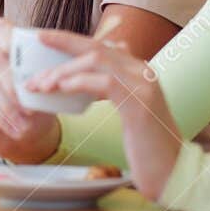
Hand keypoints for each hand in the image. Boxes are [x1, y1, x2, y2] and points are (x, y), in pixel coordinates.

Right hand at [0, 18, 60, 163]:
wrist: (23, 132)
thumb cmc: (37, 106)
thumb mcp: (45, 93)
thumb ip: (43, 81)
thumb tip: (46, 80)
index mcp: (10, 49)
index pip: (2, 29)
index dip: (6, 33)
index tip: (16, 47)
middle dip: (13, 82)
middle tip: (30, 106)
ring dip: (10, 105)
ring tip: (26, 123)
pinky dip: (3, 117)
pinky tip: (16, 129)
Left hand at [23, 25, 182, 199]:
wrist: (174, 172)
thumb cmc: (147, 146)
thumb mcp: (127, 111)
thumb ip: (111, 90)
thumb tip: (80, 80)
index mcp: (138, 70)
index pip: (101, 44)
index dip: (70, 40)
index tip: (44, 38)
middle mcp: (142, 70)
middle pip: (96, 46)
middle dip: (62, 46)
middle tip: (35, 56)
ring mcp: (144, 85)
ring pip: (97, 60)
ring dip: (64, 70)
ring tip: (41, 84)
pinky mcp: (140, 104)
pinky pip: (106, 82)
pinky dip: (79, 82)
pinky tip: (61, 88)